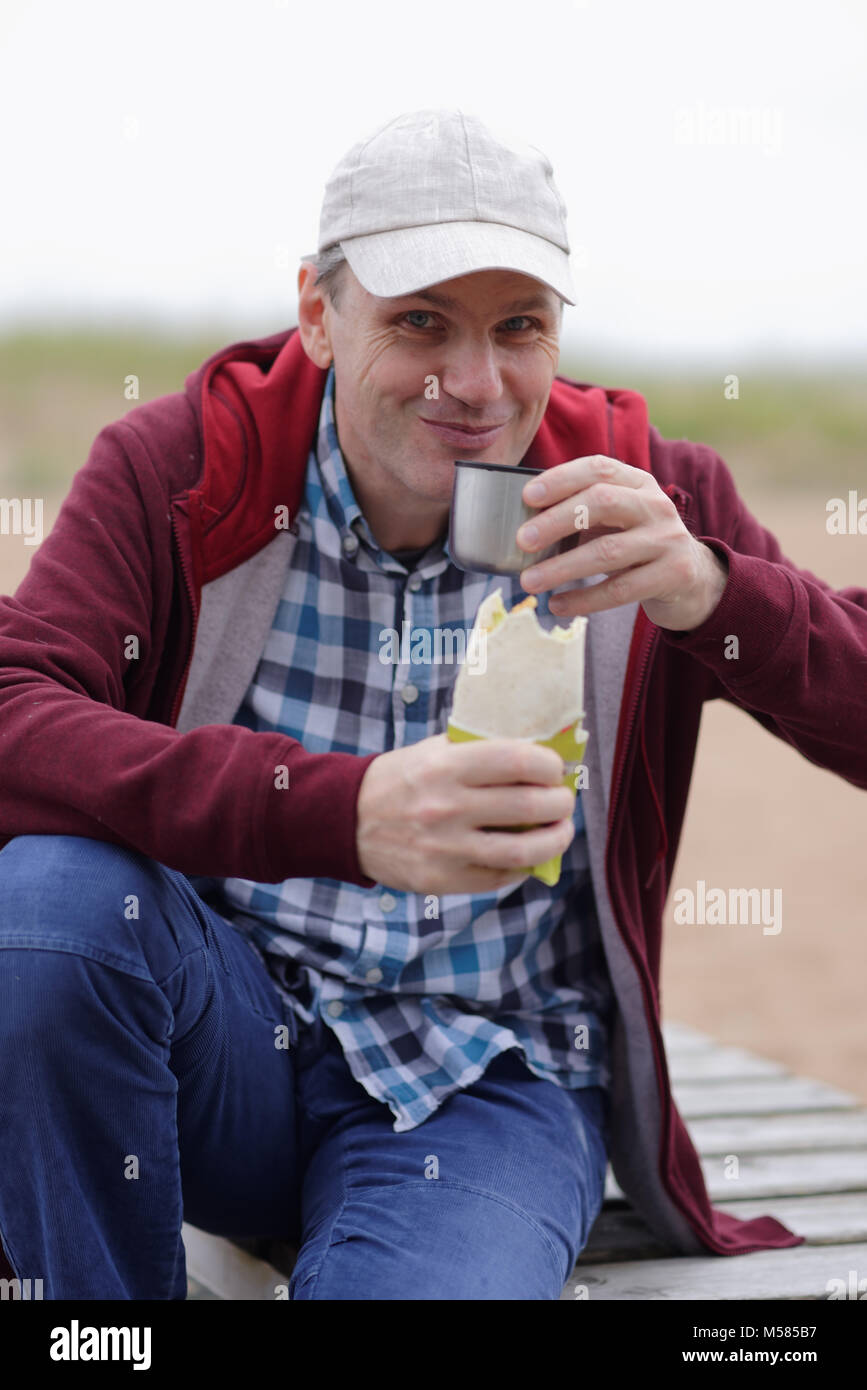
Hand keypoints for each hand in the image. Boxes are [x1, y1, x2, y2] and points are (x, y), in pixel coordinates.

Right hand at [356, 733, 575, 894]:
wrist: (345, 819)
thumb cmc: (401, 779)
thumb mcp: (433, 750)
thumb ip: (479, 750)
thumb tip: (539, 754)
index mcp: (446, 765)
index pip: (519, 761)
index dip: (550, 765)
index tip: (555, 769)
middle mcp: (447, 806)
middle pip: (530, 805)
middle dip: (560, 803)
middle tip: (563, 801)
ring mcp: (445, 848)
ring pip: (522, 850)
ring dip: (555, 841)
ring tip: (561, 832)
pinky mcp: (441, 880)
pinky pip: (498, 877)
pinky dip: (522, 867)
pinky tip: (527, 856)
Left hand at [515, 454, 728, 631]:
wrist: (692, 579)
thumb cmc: (637, 544)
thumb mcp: (618, 519)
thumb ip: (582, 514)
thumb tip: (524, 526)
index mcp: (638, 483)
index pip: (598, 468)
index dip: (562, 479)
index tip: (527, 496)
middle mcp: (656, 505)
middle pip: (603, 503)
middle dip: (557, 521)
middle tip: (522, 541)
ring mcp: (667, 539)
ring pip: (608, 551)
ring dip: (562, 568)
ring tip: (529, 582)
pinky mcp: (673, 574)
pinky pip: (620, 590)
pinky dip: (583, 600)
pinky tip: (556, 606)